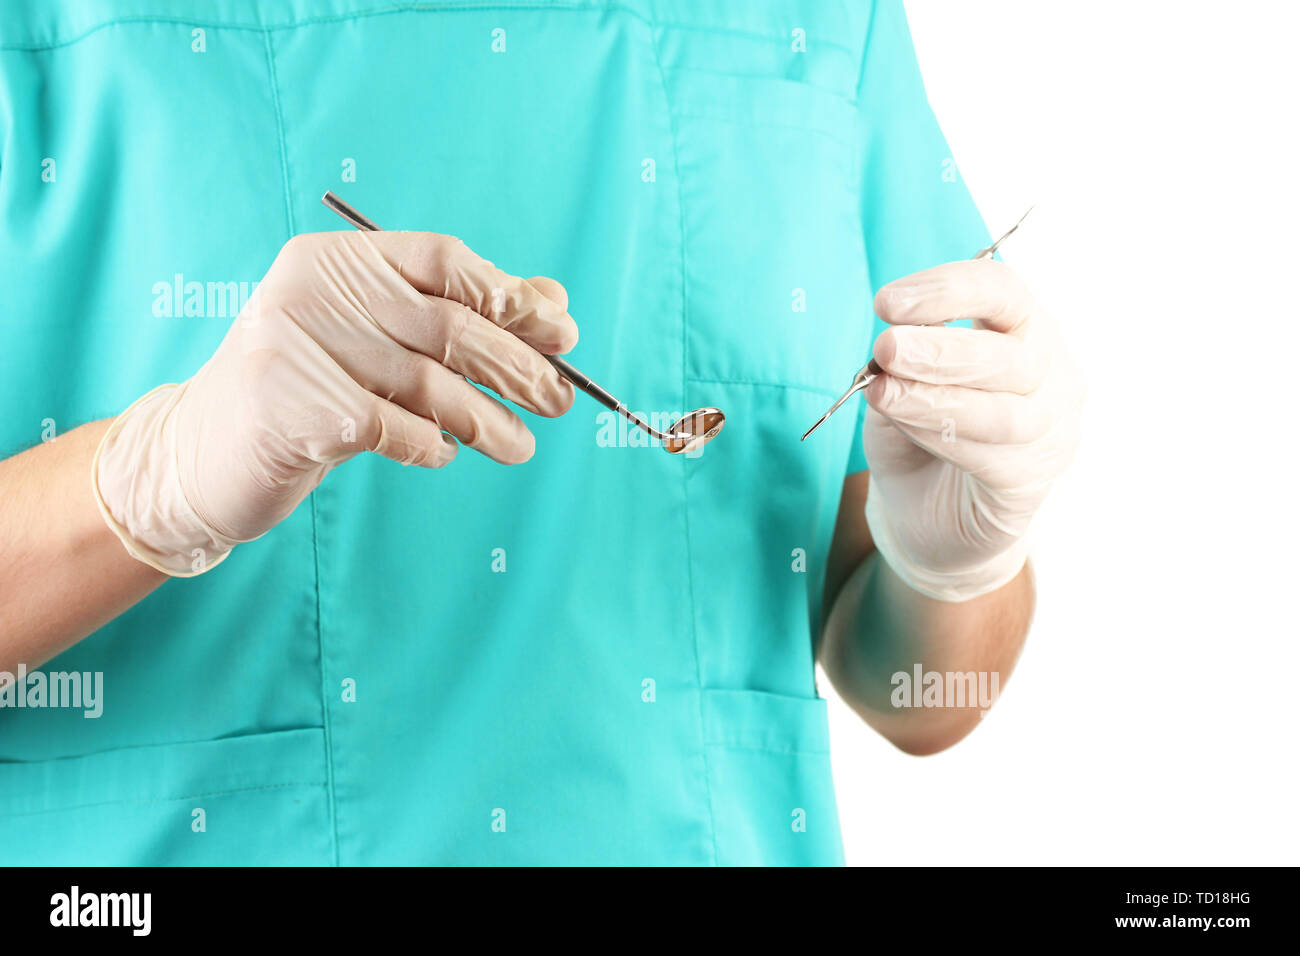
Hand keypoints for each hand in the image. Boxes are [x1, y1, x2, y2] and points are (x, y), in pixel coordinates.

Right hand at [93, 230, 577, 575]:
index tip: (562, 331)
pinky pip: (395, 429)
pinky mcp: (295, 411)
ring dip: (488, 421)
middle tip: (562, 400)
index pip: (443, 258)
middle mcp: (313, 291)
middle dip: (517, 365)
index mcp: (335, 259)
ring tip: (521, 446)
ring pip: (430, 383)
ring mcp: (298, 348)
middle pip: (448, 323)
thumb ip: (455, 315)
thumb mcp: (378, 343)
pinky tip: (441, 454)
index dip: (509, 294)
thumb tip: (554, 302)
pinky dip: (429, 445)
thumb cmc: (308, 392)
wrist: (197, 456)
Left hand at [861, 258, 1083, 601]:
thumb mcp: (898, 387)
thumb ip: (900, 364)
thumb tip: (895, 341)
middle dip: (942, 349)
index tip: (888, 302)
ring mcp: (1050, 432)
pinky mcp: (1032, 483)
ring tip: (884, 391)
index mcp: (1021, 331)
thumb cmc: (918, 437)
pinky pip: (996, 457)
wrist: (928, 518)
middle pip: (1014, 354)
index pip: (1004, 293)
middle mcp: (1050, 376)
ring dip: (937, 397)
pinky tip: (907, 427)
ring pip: (1005, 411)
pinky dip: (944, 437)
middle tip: (885, 346)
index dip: (949, 289)